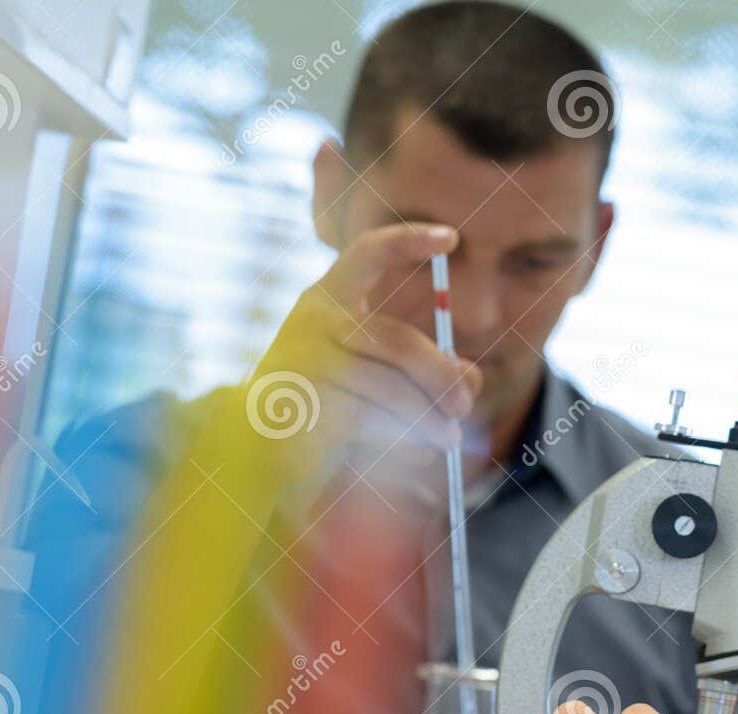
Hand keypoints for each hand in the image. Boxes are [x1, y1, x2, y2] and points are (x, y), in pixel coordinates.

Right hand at [247, 222, 480, 470]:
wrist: (266, 451)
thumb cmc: (333, 406)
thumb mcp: (387, 380)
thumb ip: (433, 372)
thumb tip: (470, 378)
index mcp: (329, 298)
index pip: (368, 254)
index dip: (408, 241)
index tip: (453, 239)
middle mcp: (310, 318)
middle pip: (397, 341)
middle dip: (440, 377)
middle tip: (466, 405)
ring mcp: (297, 359)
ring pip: (384, 385)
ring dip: (424, 417)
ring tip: (449, 439)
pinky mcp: (295, 403)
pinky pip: (362, 418)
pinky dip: (398, 437)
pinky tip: (417, 450)